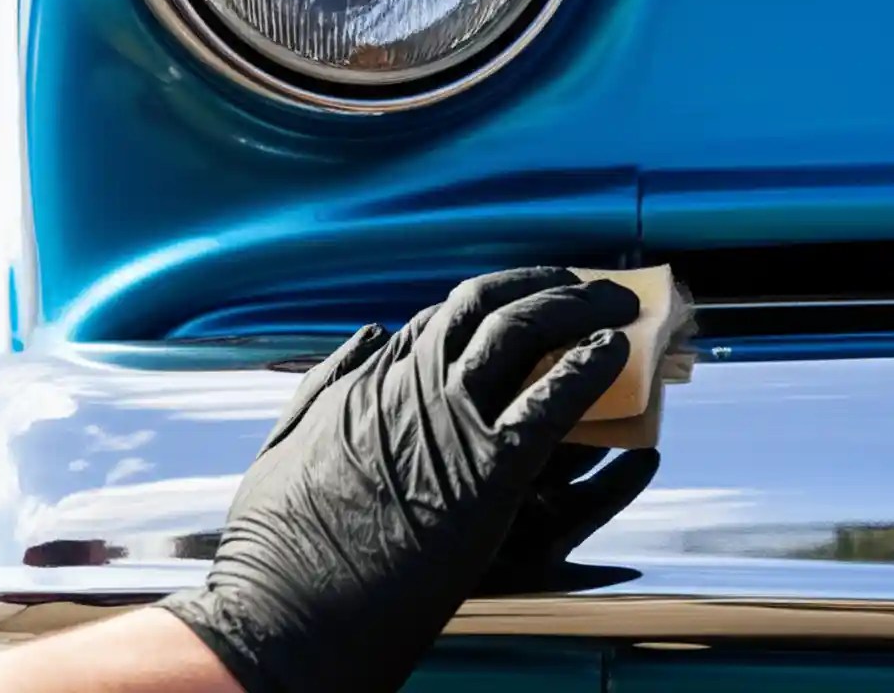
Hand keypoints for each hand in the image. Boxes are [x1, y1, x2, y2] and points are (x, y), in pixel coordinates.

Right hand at [158, 267, 643, 692]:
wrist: (286, 608)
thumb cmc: (278, 543)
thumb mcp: (288, 442)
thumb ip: (329, 383)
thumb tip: (367, 333)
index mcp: (370, 380)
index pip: (439, 317)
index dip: (488, 302)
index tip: (519, 300)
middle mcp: (411, 383)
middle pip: (486, 305)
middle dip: (541, 285)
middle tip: (580, 284)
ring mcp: (450, 420)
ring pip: (524, 333)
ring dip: (576, 308)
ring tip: (615, 303)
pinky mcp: (488, 470)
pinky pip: (553, 402)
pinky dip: (590, 369)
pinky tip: (614, 353)